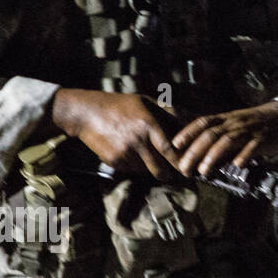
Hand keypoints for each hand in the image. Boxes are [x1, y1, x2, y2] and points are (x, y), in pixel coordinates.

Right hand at [52, 89, 181, 179]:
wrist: (87, 113)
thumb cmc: (120, 104)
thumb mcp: (146, 101)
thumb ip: (168, 111)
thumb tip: (190, 118)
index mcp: (149, 125)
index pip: (169, 150)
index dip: (179, 161)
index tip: (186, 167)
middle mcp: (138, 141)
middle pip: (158, 168)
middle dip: (168, 174)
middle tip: (175, 176)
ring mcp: (124, 153)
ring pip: (145, 170)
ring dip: (151, 170)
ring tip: (155, 166)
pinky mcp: (113, 160)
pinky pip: (130, 170)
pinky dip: (136, 167)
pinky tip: (134, 157)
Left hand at [173, 101, 277, 177]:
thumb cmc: (258, 123)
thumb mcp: (237, 124)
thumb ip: (221, 138)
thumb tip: (202, 156)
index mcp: (228, 118)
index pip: (203, 122)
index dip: (188, 132)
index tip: (175, 145)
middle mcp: (236, 122)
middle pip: (211, 134)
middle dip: (195, 151)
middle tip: (184, 168)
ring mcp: (250, 130)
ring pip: (228, 140)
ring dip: (213, 156)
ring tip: (203, 171)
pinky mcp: (264, 138)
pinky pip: (252, 147)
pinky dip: (243, 155)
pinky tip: (236, 165)